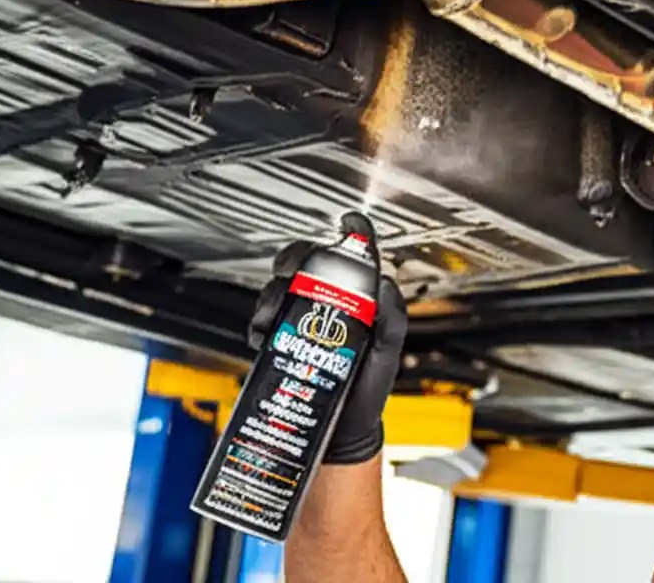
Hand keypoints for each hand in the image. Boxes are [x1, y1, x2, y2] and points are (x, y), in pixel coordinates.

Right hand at [247, 239, 407, 464]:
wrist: (342, 433)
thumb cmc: (368, 392)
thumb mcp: (389, 354)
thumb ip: (393, 318)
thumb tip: (385, 286)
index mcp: (357, 302)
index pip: (352, 257)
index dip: (350, 233)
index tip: (348, 220)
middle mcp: (327, 305)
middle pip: (306, 264)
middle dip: (295, 259)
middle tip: (289, 269)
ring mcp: (301, 322)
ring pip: (280, 290)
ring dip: (273, 294)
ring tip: (274, 314)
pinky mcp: (281, 341)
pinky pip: (264, 321)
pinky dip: (260, 322)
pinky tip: (264, 334)